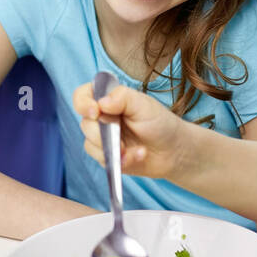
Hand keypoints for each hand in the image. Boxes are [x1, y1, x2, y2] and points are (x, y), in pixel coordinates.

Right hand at [72, 80, 192, 180]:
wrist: (174, 151)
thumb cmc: (160, 123)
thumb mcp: (144, 105)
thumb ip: (122, 98)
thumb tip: (101, 103)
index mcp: (109, 99)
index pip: (82, 96)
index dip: (83, 103)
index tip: (96, 112)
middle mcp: (102, 118)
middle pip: (85, 123)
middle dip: (102, 134)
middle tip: (120, 136)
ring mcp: (103, 138)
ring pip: (90, 144)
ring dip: (113, 149)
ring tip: (135, 150)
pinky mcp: (108, 157)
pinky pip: (103, 160)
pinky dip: (121, 160)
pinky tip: (137, 156)